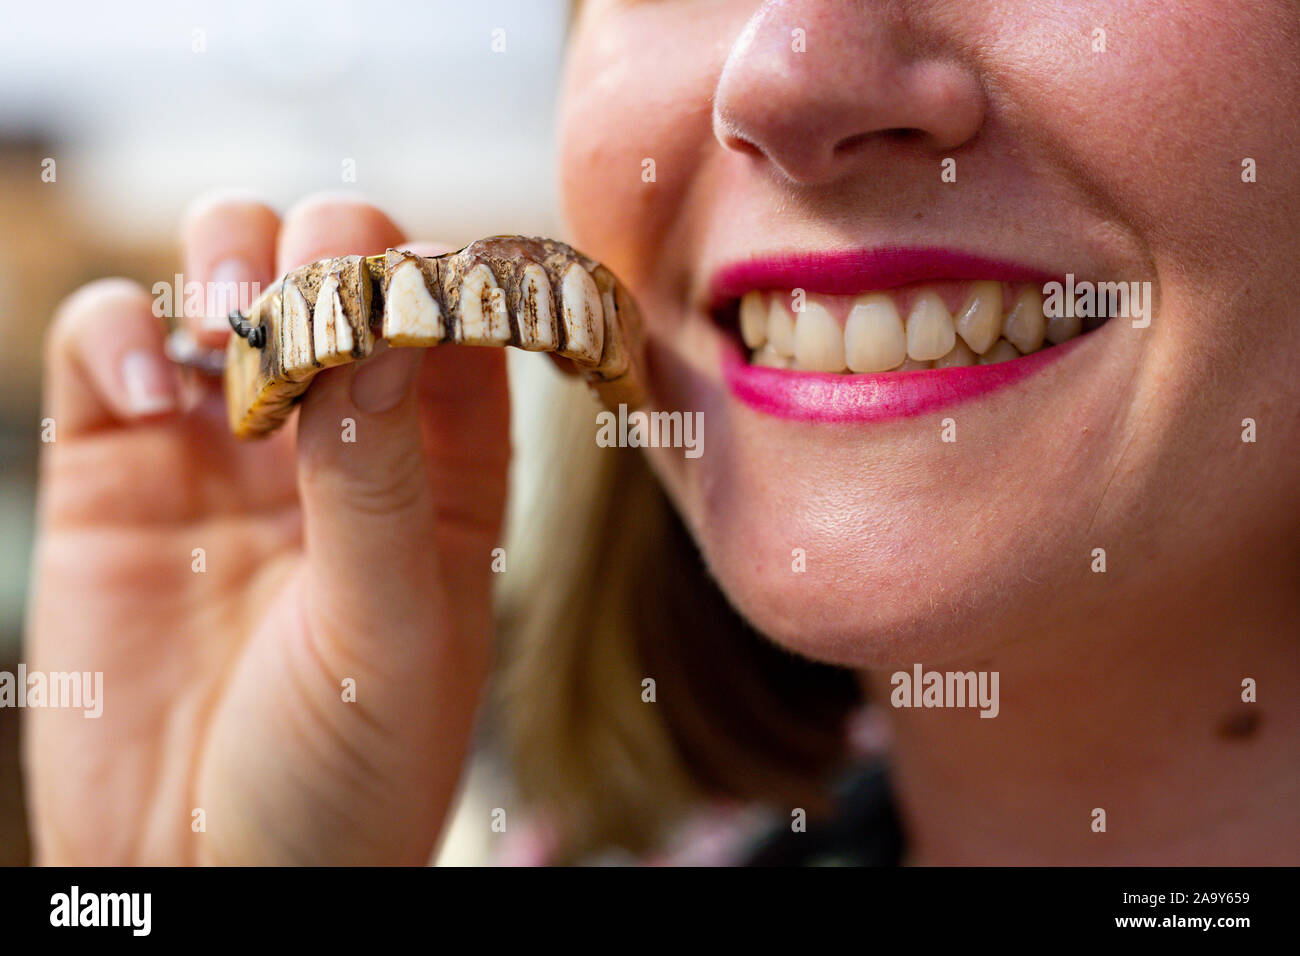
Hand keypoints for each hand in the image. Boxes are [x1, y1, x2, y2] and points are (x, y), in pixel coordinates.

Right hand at [25, 194, 509, 863]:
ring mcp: (228, 444)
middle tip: (299, 296)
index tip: (409, 288)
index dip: (440, 275)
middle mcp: (342, 437)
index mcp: (444, 472)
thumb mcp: (388, 641)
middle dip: (325, 250)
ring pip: (228, 274)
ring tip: (231, 327)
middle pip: (342, 268)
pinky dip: (123, 333)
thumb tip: (381, 329)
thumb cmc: (340, 780)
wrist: (204, 879)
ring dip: (226, 260)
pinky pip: (111, 343)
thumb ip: (380, 486)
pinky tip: (153, 392)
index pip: (459, 317)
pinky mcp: (119, 466)